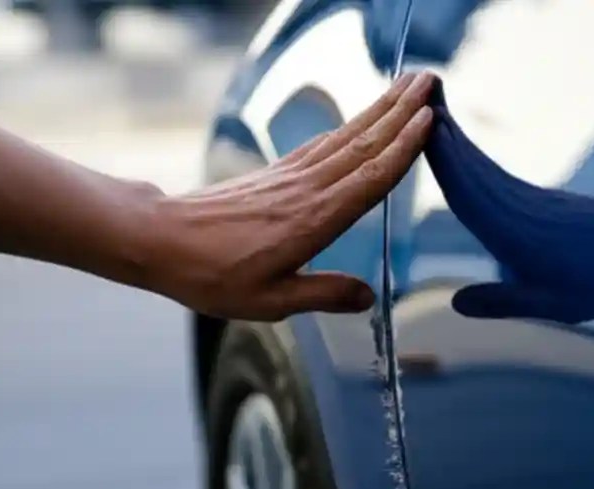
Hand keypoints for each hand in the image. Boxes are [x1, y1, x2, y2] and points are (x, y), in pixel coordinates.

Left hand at [145, 72, 435, 320]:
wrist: (162, 240)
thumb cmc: (211, 275)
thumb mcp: (270, 302)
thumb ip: (323, 295)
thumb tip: (367, 297)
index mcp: (312, 221)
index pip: (369, 180)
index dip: (402, 150)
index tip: (430, 120)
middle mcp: (306, 190)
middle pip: (363, 145)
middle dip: (399, 111)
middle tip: (430, 82)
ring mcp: (290, 177)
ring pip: (346, 138)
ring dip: (380, 110)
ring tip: (408, 86)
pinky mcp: (276, 174)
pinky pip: (324, 144)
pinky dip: (350, 127)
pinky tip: (362, 120)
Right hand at [424, 80, 593, 323]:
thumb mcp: (550, 303)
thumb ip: (501, 302)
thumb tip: (455, 303)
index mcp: (512, 233)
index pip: (468, 195)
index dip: (445, 165)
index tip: (424, 133)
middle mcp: (514, 209)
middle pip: (469, 170)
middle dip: (442, 137)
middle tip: (415, 100)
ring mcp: (525, 200)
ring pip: (480, 169)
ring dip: (454, 141)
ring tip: (429, 116)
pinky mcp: (536, 199)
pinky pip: (494, 176)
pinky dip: (472, 159)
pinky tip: (461, 153)